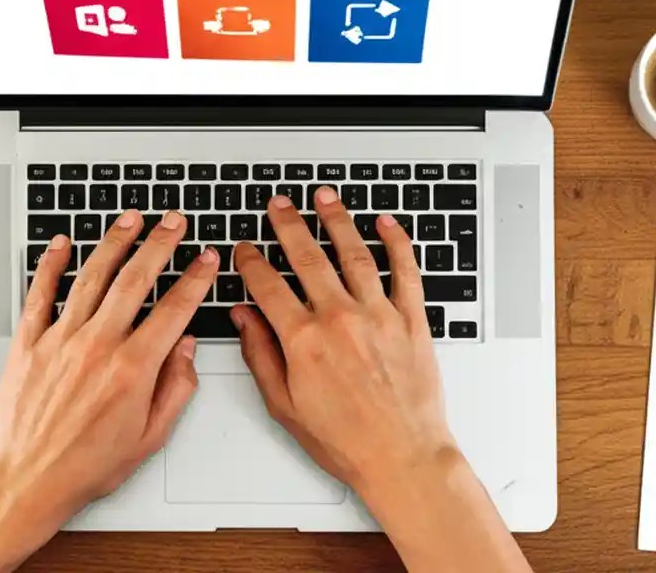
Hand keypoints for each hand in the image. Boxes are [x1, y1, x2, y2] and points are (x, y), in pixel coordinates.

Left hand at [0, 209, 217, 543]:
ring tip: (130, 220)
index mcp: (133, 368)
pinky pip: (41, 293)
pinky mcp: (30, 343)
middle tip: (173, 222)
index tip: (206, 258)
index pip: (175, 309)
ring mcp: (61, 339)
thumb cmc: (87, 465)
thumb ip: (176, 389)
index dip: (195, 278)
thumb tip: (187, 349)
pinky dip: (51, 264)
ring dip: (114, 243)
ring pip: (92, 277)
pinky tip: (61, 244)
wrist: (29, 478)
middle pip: (136, 279)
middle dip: (160, 244)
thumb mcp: (151, 437)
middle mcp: (98, 345)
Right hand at [232, 187, 452, 499]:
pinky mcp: (411, 320)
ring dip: (336, 220)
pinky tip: (386, 224)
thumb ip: (260, 355)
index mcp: (303, 340)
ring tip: (324, 198)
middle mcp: (340, 319)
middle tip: (279, 205)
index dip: (251, 261)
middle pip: (307, 257)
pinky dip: (396, 243)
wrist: (402, 457)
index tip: (245, 249)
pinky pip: (405, 271)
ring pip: (354, 253)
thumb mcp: (284, 405)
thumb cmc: (346, 440)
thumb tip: (243, 318)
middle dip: (288, 225)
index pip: (268, 285)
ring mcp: (378, 315)